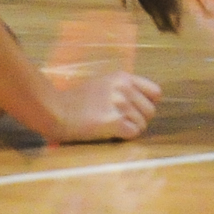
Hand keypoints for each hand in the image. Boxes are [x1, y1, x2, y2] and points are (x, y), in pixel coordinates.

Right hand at [46, 68, 160, 142]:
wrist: (57, 110)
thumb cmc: (77, 100)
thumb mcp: (103, 83)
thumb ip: (123, 88)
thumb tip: (141, 101)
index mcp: (123, 77)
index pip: (155, 92)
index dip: (149, 103)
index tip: (138, 110)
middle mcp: (124, 88)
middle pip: (150, 111)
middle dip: (139, 119)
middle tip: (122, 121)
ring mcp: (120, 104)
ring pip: (142, 124)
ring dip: (129, 129)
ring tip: (112, 125)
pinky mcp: (114, 122)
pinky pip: (133, 133)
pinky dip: (124, 136)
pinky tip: (111, 132)